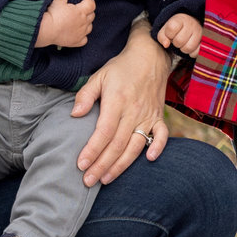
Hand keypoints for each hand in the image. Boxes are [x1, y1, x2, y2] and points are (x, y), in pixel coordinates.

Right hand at [35, 0, 95, 48]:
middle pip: (92, 15)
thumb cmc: (53, 15)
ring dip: (86, 24)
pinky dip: (82, 37)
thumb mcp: (58, 1)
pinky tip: (77, 34)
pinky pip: (84, 40)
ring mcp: (81, 33)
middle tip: (81, 10)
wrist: (47, 30)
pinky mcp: (77, 42)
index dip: (90, 1)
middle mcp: (84, 22)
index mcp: (81, 11)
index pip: (92, 4)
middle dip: (88, 12)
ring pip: (90, 27)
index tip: (86, 0)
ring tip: (79, 22)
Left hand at [72, 19, 170, 185]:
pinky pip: (162, 135)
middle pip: (117, 145)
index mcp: (117, 101)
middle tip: (88, 181)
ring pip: (136, 145)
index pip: (103, 132)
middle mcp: (134, 111)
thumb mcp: (99, 76)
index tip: (81, 165)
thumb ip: (86, 95)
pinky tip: (149, 160)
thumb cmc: (121, 67)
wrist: (150, 55)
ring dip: (122, 165)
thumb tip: (74, 114)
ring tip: (106, 179)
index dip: (92, 150)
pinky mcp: (159, 116)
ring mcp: (148, 115)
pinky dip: (158, 147)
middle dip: (102, 165)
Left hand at [156, 12, 203, 56]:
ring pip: (188, 48)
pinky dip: (191, 53)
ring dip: (183, 49)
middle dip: (176, 43)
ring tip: (184, 43)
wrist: (192, 24)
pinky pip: (196, 52)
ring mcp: (199, 32)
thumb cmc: (177, 28)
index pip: (171, 29)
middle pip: (179, 41)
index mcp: (180, 19)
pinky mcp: (205, 41)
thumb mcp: (166, 29)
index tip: (170, 33)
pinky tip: (190, 47)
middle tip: (177, 39)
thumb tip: (166, 45)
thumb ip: (162, 37)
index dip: (168, 34)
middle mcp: (191, 24)